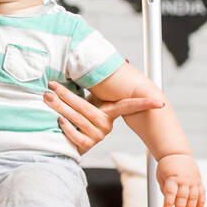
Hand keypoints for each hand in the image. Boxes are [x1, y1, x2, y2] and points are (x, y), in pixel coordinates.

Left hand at [41, 80, 164, 154]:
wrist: (72, 140)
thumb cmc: (82, 116)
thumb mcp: (92, 99)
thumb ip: (99, 84)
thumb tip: (125, 61)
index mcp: (110, 112)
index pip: (129, 106)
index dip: (145, 104)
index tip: (160, 103)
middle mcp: (106, 125)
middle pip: (87, 108)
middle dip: (67, 95)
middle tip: (52, 85)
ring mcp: (97, 136)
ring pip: (77, 119)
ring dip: (60, 107)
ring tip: (47, 97)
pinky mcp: (86, 145)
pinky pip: (75, 135)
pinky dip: (66, 126)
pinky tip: (58, 119)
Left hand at [156, 152, 205, 206]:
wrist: (177, 153)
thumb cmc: (167, 164)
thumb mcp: (160, 176)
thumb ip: (164, 189)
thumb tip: (169, 202)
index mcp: (172, 178)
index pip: (170, 194)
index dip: (168, 204)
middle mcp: (184, 179)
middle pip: (183, 197)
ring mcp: (193, 180)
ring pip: (193, 197)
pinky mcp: (199, 181)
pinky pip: (202, 193)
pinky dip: (201, 202)